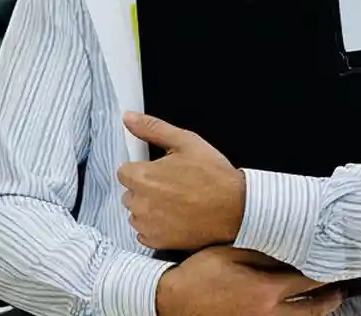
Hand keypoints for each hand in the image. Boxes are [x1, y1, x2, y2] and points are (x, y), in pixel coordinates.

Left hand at [118, 112, 244, 250]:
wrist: (236, 209)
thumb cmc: (213, 176)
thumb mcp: (185, 142)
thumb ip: (152, 128)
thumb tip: (128, 117)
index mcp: (142, 176)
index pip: (124, 171)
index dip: (142, 169)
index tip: (159, 171)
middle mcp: (140, 203)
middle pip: (129, 192)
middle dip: (144, 188)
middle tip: (171, 186)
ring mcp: (148, 225)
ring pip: (136, 213)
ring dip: (148, 208)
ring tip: (175, 203)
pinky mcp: (157, 241)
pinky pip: (144, 232)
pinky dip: (155, 227)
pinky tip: (175, 219)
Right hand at [155, 245, 341, 315]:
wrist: (173, 302)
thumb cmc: (197, 276)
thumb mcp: (230, 253)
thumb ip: (262, 251)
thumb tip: (290, 246)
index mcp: (266, 290)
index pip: (309, 281)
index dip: (327, 272)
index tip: (337, 264)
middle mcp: (270, 314)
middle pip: (314, 309)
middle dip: (331, 297)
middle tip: (341, 287)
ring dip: (318, 311)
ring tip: (327, 300)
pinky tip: (298, 311)